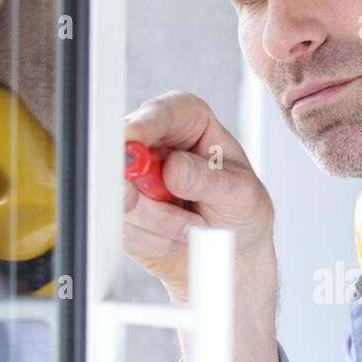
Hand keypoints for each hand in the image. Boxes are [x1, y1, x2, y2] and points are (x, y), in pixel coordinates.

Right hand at [123, 91, 274, 300]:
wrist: (234, 248)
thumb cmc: (241, 209)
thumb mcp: (240, 193)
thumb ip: (210, 180)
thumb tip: (174, 169)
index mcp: (187, 122)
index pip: (160, 112)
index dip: (143, 125)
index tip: (134, 140)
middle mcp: (153, 144)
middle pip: (123, 153)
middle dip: (141, 186)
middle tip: (165, 200)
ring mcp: (132, 178)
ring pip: (120, 196)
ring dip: (158, 222)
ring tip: (191, 224)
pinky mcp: (121, 211)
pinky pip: (121, 228)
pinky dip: (151, 241)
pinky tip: (172, 237)